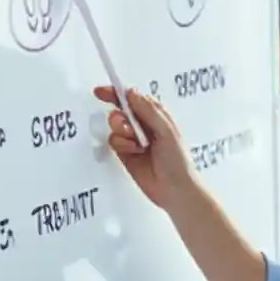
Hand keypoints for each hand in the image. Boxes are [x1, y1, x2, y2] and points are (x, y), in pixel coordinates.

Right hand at [93, 86, 201, 212]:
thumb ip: (148, 110)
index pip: (133, 98)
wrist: (173, 188)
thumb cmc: (178, 160)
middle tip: (128, 127)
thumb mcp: (166, 130)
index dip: (117, 93)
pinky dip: (121, 145)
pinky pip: (113, 141)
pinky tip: (134, 152)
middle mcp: (144, 125)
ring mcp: (133, 139)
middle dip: (120, 117)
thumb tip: (131, 93)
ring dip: (122, 132)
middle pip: (120, 110)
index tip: (102, 92)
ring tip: (136, 143)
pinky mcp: (125, 153)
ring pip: (115, 126)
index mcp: (156, 115)